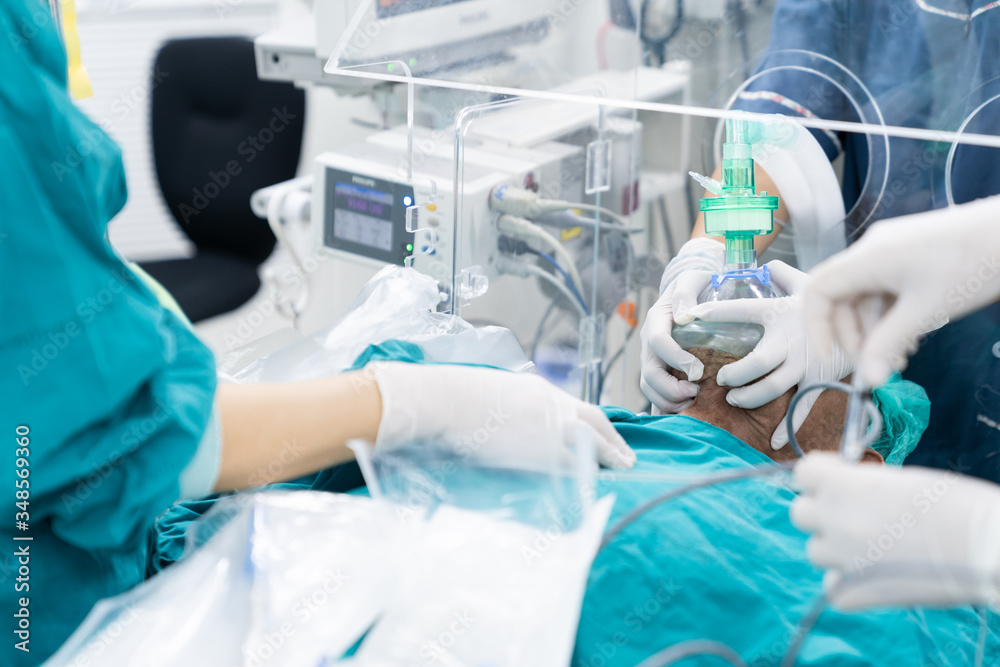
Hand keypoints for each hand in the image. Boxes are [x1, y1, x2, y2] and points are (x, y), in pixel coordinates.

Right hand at [371, 362, 635, 468]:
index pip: (581, 408)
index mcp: (542, 392)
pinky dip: (585, 477)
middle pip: (595, 424)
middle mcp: (554, 408)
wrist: (451, 401)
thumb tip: (515, 420)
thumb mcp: (498, 391)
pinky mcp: (541, 453)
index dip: (598, 426)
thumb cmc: (461, 396)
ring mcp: (550, 431)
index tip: (607, 437)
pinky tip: (592, 486)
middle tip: (627, 459)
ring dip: (607, 459)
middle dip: (614, 443)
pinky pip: (572, 468)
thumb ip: (517, 406)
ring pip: (589, 447)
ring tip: (621, 470)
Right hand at [640, 238, 724, 412]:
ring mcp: (652, 359)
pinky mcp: (659, 370)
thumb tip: (683, 316)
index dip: (676, 360)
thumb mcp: (693, 278)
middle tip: (696, 394)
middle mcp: (649, 343)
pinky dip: (666, 408)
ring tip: (694, 402)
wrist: (692, 292)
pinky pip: (656, 395)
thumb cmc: (697, 285)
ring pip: (649, 389)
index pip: (658, 344)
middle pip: (648, 375)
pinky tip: (684, 414)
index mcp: (657, 321)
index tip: (698, 371)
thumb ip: (686, 292)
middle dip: (670, 390)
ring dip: (669, 402)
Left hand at [677, 261, 853, 449]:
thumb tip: (767, 261)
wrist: (873, 320)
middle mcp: (790, 341)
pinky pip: (801, 408)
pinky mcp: (819, 381)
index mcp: (780, 313)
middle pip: (755, 364)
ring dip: (749, 398)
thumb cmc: (834, 304)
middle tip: (721, 380)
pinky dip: (788, 428)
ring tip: (735, 398)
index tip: (689, 316)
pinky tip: (774, 441)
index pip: (741, 310)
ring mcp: (805, 364)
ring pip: (771, 388)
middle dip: (734, 375)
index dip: (714, 311)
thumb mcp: (809, 285)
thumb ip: (784, 275)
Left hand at [791, 452, 999, 609]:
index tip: (842, 475)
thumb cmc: (955, 504)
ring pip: (815, 551)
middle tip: (852, 512)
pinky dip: (848, 582)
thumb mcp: (902, 478)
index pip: (802, 473)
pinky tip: (873, 574)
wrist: (983, 547)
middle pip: (800, 513)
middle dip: (822, 510)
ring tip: (871, 546)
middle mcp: (833, 521)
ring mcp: (842, 559)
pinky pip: (833, 587)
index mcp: (841, 485)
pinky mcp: (856, 593)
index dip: (822, 474)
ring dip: (834, 547)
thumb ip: (865, 484)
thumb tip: (853, 488)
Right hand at [805, 195, 999, 387]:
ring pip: (865, 297)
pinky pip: (885, 289)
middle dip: (854, 335)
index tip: (830, 355)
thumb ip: (890, 344)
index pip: (818, 289)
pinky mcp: (908, 254)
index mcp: (868, 258)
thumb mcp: (926, 311)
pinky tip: (911, 336)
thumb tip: (870, 380)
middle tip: (876, 363)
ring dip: (876, 330)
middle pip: (842, 297)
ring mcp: (891, 250)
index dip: (816, 325)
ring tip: (900, 357)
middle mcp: (872, 250)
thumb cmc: (972, 264)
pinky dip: (891, 315)